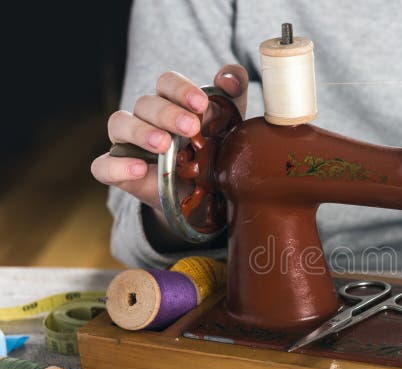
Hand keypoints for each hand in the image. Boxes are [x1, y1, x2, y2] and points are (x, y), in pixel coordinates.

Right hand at [90, 64, 248, 209]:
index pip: (167, 82)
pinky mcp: (118, 171)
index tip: (201, 104)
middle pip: (145, 102)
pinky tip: (140, 169)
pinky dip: (118, 166)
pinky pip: (103, 166)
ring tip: (164, 144)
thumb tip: (227, 78)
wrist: (207, 194)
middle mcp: (145, 117)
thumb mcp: (231, 121)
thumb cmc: (214, 150)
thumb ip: (233, 92)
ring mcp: (128, 142)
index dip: (181, 89)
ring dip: (141, 132)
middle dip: (167, 113)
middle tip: (191, 128)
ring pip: (119, 123)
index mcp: (171, 101)